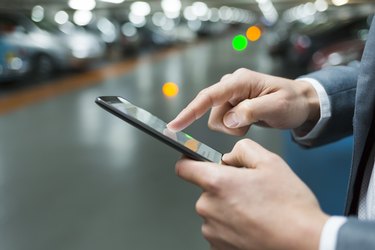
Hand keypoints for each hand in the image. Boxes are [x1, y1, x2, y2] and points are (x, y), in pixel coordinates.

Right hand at [168, 68, 319, 135]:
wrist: (301, 103)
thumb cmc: (292, 102)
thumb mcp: (276, 107)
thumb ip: (251, 112)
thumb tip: (229, 120)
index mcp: (240, 81)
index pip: (208, 96)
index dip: (190, 111)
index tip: (174, 126)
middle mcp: (231, 85)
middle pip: (211, 112)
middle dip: (228, 125)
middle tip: (250, 125)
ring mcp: (231, 95)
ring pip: (217, 119)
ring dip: (232, 127)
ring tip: (252, 122)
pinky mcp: (232, 104)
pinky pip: (223, 122)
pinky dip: (234, 127)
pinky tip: (249, 122)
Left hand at [175, 139, 328, 249]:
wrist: (303, 243)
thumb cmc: (289, 207)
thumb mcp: (270, 162)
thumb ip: (243, 150)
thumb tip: (229, 157)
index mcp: (217, 183)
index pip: (184, 168)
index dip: (190, 162)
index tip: (196, 163)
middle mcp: (208, 207)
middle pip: (206, 190)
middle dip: (223, 187)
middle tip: (249, 191)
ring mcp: (212, 231)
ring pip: (214, 210)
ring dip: (228, 208)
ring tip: (255, 210)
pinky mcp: (219, 248)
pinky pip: (220, 229)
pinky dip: (232, 226)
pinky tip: (252, 225)